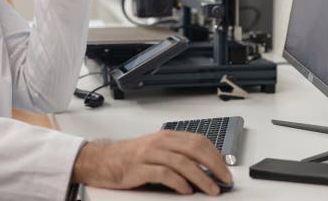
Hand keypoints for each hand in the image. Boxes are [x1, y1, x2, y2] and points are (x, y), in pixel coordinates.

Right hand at [71, 131, 232, 195]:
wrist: (101, 160)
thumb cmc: (129, 157)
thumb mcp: (155, 150)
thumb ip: (176, 154)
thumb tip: (204, 168)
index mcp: (166, 136)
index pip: (198, 141)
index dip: (216, 155)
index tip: (226, 169)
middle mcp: (159, 142)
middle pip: (194, 149)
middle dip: (214, 165)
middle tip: (224, 180)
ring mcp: (149, 154)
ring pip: (182, 162)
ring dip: (201, 177)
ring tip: (211, 189)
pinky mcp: (139, 168)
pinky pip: (164, 173)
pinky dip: (178, 182)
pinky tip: (186, 190)